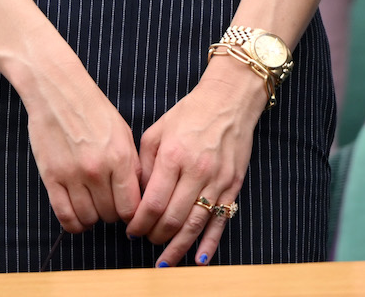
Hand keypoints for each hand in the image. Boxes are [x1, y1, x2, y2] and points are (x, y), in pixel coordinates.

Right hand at [23, 64, 140, 232]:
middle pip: (110, 215)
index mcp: (120, 157)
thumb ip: (132, 166)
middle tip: (109, 205)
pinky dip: (73, 223)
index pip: (131, 206)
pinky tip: (77, 216)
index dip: (132, 214)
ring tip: (93, 207)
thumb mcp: (124, 134)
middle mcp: (97, 169)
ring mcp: (72, 175)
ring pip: (88, 218)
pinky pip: (64, 215)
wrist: (59, 93)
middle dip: (113, 214)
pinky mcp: (51, 178)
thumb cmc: (95, 111)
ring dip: (92, 218)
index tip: (129, 212)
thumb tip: (136, 196)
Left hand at [131, 56, 267, 265]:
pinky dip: (210, 243)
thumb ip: (144, 165)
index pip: (153, 203)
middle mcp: (197, 171)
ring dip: (178, 247)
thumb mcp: (156, 131)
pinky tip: (199, 259)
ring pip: (195, 224)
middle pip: (173, 218)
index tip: (131, 231)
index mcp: (174, 157)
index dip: (139, 223)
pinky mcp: (233, 184)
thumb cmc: (189, 113)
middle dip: (155, 236)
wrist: (229, 100)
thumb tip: (138, 198)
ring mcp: (218, 180)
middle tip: (146, 240)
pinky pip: (221, 220)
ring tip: (164, 263)